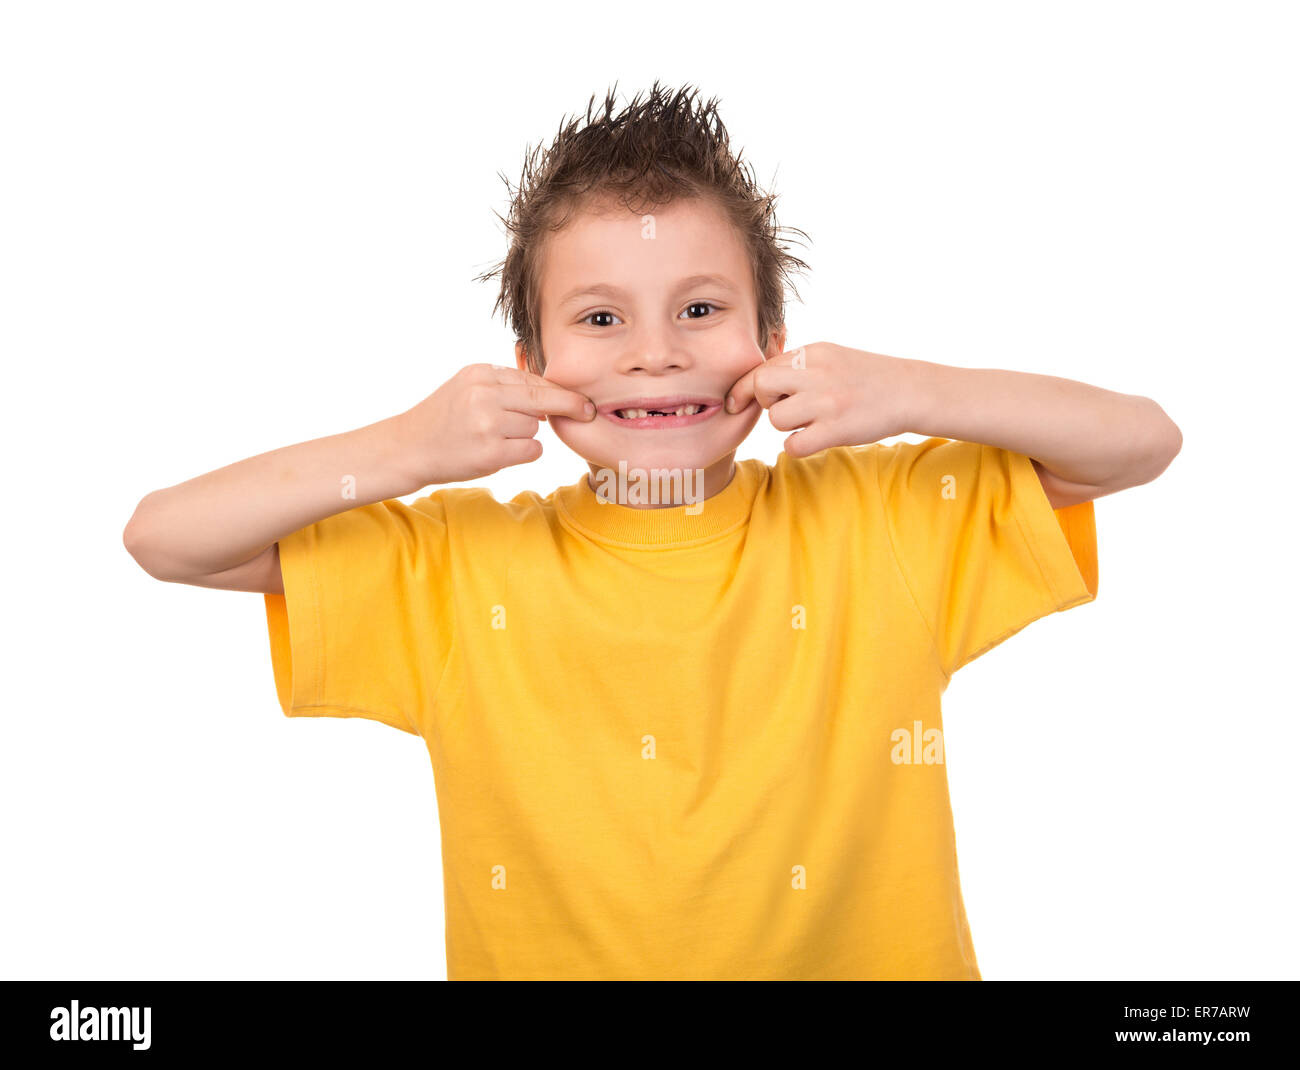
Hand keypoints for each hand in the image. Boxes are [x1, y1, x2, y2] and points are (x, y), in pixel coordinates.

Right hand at [395, 363, 594, 486]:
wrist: (407, 448)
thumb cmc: (442, 419)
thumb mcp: (466, 387)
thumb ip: (503, 385)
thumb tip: (550, 391)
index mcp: (480, 374)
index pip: (532, 379)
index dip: (559, 390)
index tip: (581, 398)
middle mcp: (485, 395)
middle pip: (543, 399)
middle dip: (569, 405)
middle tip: (588, 410)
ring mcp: (488, 424)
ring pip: (534, 427)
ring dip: (525, 435)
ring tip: (493, 438)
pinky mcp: (491, 453)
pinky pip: (531, 450)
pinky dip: (523, 453)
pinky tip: (498, 453)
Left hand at [724, 342, 919, 456]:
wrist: (911, 391)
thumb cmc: (866, 377)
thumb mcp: (831, 356)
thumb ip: (797, 364)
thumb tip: (757, 377)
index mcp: (813, 351)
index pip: (762, 367)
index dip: (744, 387)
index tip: (735, 401)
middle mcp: (818, 372)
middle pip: (762, 386)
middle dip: (765, 401)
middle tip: (786, 407)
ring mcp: (828, 401)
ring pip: (776, 419)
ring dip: (787, 426)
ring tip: (811, 421)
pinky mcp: (837, 429)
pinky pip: (793, 445)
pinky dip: (798, 446)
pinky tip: (814, 438)